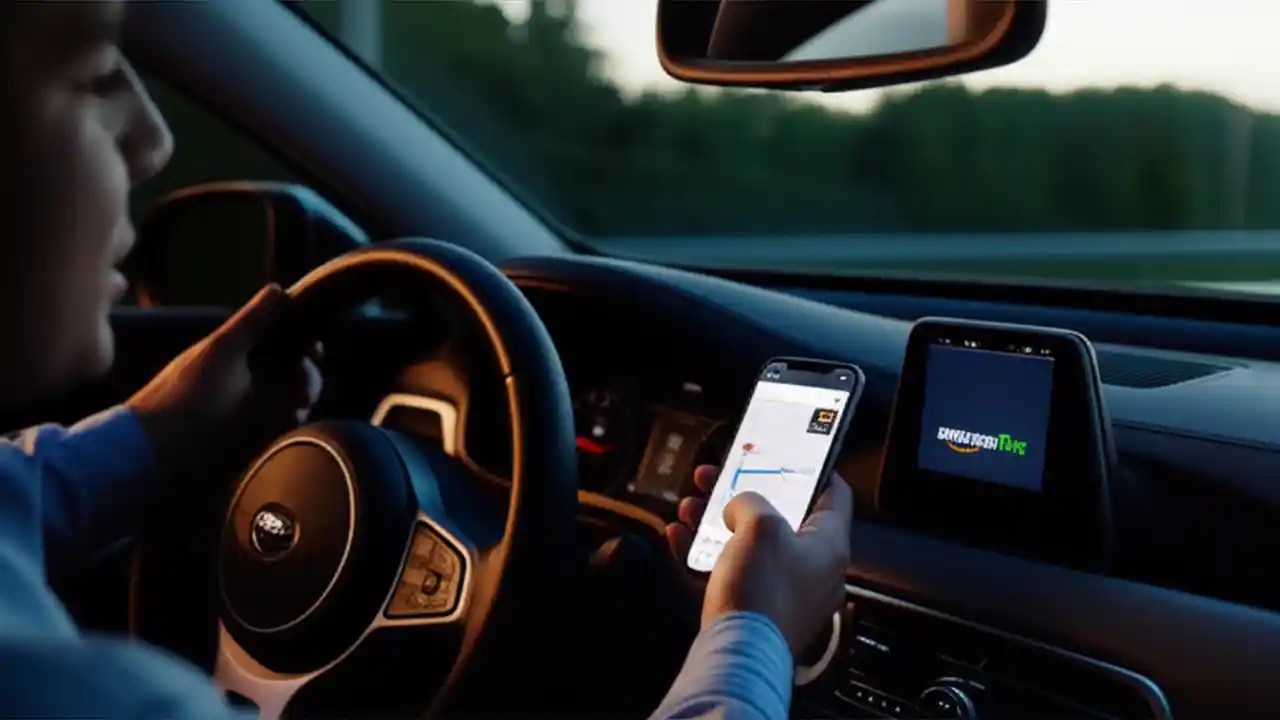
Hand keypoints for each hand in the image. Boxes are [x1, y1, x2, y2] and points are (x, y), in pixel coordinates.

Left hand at [126, 284, 321, 478]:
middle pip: (295, 371)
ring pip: (293, 400)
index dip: (304, 343)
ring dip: (300, 403)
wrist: (158, 449)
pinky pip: (282, 427)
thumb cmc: (188, 394)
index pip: (285, 340)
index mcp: (241, 352)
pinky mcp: (250, 438)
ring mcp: (250, 409)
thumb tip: (279, 288)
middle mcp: (248, 377)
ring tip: (294, 414)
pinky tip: (286, 428)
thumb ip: (252, 320)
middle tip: (302, 395)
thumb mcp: (224, 351)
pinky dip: (289, 425)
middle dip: (307, 378)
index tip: (315, 351)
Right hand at [666, 464, 852, 654]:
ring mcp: (784, 594)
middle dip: (744, 495)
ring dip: (716, 521)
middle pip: (780, 520)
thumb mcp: (760, 526)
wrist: (739, 655)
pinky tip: (677, 537)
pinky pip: (731, 573)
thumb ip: (751, 502)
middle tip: (717, 477)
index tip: (791, 455)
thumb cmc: (762, 585)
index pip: (835, 497)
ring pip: (749, 545)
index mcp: (828, 546)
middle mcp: (813, 570)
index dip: (816, 470)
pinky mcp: (755, 612)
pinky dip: (705, 553)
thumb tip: (739, 509)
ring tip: (688, 506)